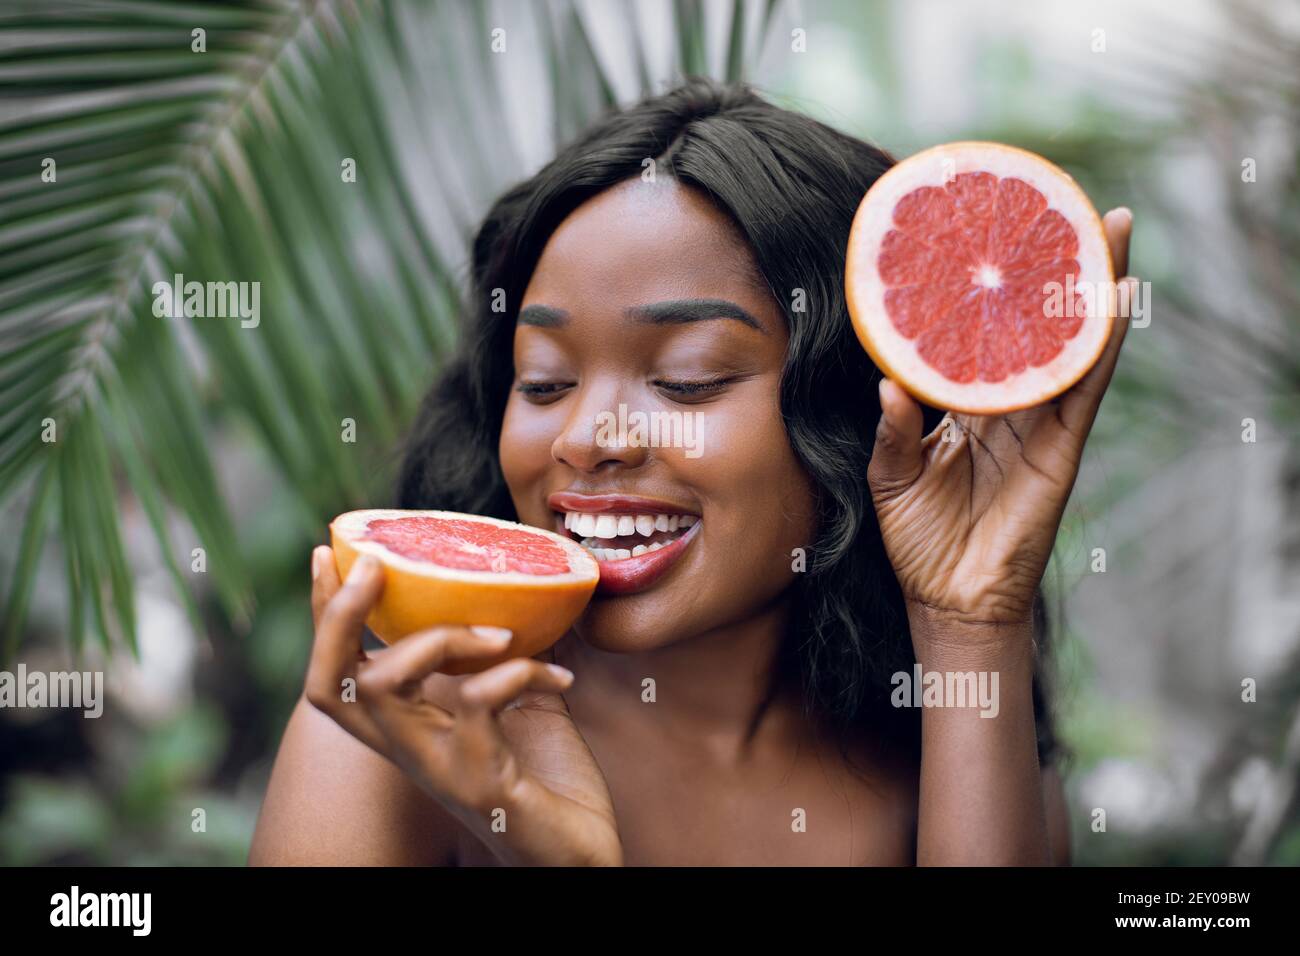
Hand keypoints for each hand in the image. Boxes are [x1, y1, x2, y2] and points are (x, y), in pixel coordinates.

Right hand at [303, 547, 621, 865]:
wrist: (576, 852)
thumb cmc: (544, 777)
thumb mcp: (512, 702)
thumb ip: (493, 657)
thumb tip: (509, 587)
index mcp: (405, 726)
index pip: (336, 671)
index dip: (322, 613)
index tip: (328, 551)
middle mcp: (406, 748)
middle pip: (328, 683)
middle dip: (338, 615)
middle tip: (376, 565)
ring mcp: (436, 765)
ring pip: (382, 685)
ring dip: (440, 638)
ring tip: (502, 632)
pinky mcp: (479, 779)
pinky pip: (477, 703)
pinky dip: (518, 673)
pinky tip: (559, 678)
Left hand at [867, 208, 1134, 638]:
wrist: (949, 600)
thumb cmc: (919, 541)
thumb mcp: (891, 478)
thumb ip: (894, 430)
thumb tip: (888, 383)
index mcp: (966, 409)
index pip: (980, 338)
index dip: (987, 294)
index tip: (989, 241)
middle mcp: (1007, 407)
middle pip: (1035, 327)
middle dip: (1050, 272)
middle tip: (1061, 206)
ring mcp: (1040, 423)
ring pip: (1070, 343)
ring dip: (1091, 287)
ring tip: (1106, 228)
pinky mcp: (1062, 447)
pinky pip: (1084, 386)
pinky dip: (1100, 342)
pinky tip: (1115, 298)